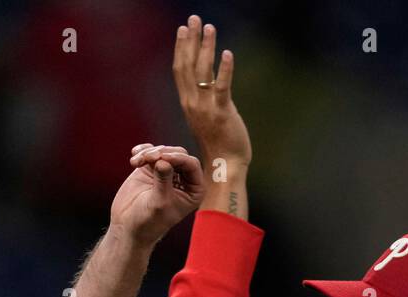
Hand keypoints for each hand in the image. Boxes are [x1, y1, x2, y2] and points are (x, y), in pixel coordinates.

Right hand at [109, 145, 204, 244]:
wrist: (129, 227)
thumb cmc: (148, 222)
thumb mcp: (159, 203)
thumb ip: (163, 181)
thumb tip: (163, 160)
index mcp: (194, 190)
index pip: (192, 165)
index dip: (178, 158)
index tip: (162, 158)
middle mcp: (183, 179)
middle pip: (178, 154)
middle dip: (163, 153)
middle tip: (147, 158)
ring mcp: (167, 172)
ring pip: (164, 151)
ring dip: (149, 152)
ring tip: (136, 162)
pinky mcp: (151, 169)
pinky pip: (150, 151)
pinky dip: (142, 151)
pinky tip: (134, 157)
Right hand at [173, 15, 250, 174]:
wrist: (225, 167)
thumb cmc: (218, 144)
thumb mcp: (206, 118)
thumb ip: (205, 99)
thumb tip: (209, 83)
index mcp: (188, 104)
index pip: (180, 70)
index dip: (180, 48)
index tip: (182, 29)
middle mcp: (193, 103)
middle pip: (187, 65)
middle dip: (190, 40)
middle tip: (193, 18)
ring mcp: (206, 108)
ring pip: (203, 71)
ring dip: (205, 47)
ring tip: (209, 27)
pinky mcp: (222, 113)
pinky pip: (222, 87)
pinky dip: (224, 69)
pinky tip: (227, 53)